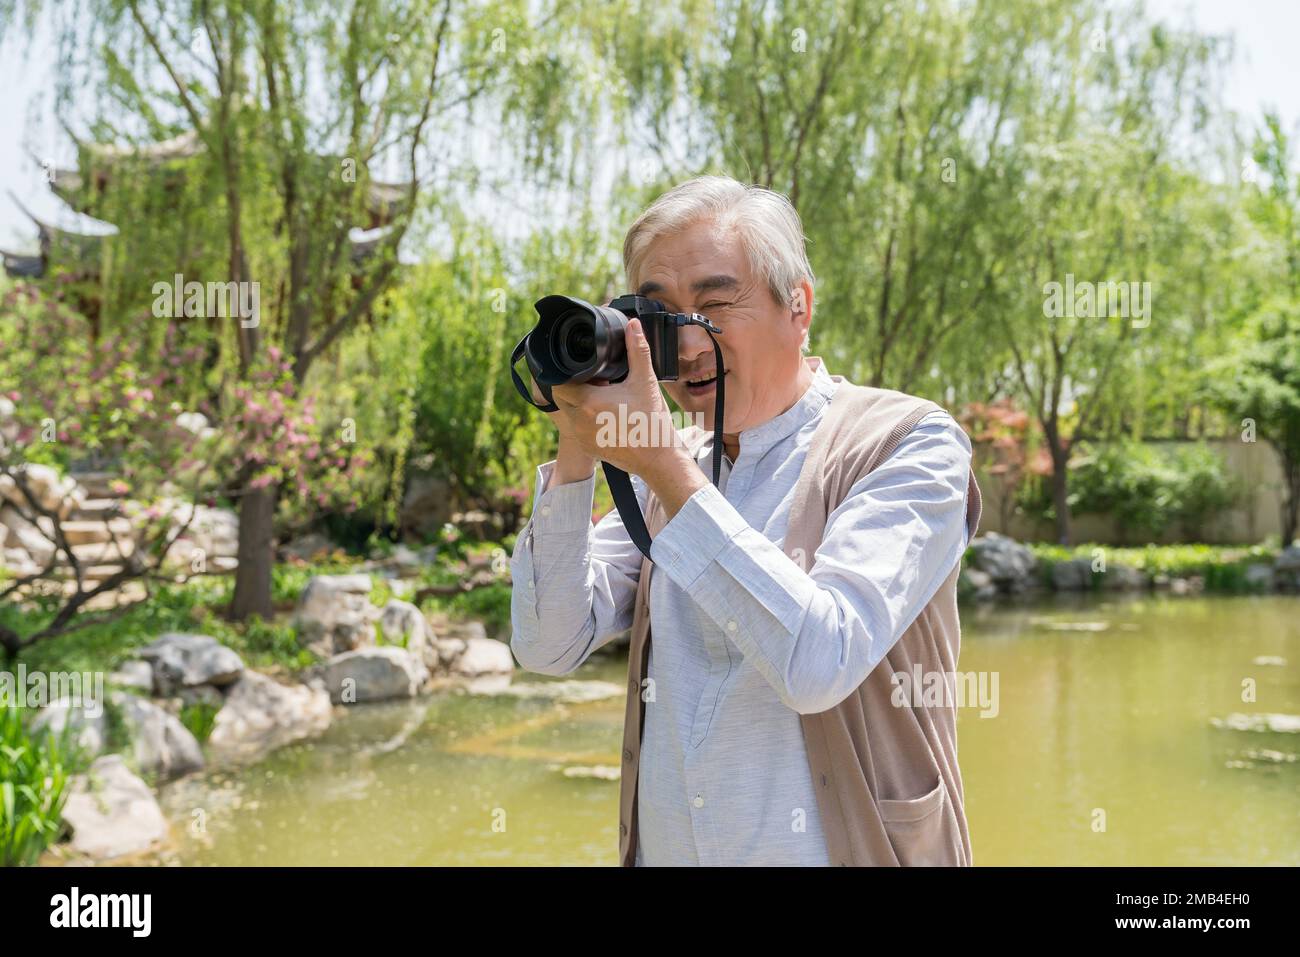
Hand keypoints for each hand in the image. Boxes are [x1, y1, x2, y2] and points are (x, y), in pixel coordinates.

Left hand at [549, 318, 687, 479]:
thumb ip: (637, 350)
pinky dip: (584, 419)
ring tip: (601, 397)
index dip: (569, 373)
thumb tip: (633, 326)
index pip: (559, 382)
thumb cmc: (652, 422)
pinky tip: (605, 415)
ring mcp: (581, 436)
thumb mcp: (646, 381)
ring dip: (577, 403)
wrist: (659, 459)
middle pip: (561, 396)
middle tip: (595, 382)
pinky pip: (576, 428)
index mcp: (588, 402)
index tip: (587, 371)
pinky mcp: (587, 447)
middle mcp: (578, 421)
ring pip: (567, 413)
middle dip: (572, 386)